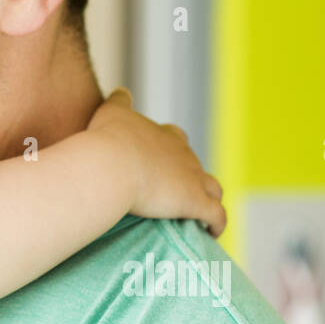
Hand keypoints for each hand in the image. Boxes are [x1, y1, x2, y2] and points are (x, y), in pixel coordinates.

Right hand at [87, 87, 226, 236]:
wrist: (112, 165)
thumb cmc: (108, 139)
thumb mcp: (110, 112)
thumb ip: (118, 101)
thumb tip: (122, 91)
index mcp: (163, 135)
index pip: (174, 138)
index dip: (169, 149)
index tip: (159, 160)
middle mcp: (183, 154)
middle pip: (194, 163)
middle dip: (188, 175)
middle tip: (172, 191)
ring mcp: (193, 178)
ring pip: (213, 188)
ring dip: (208, 198)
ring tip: (197, 215)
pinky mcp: (195, 202)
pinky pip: (217, 215)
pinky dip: (217, 224)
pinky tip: (211, 233)